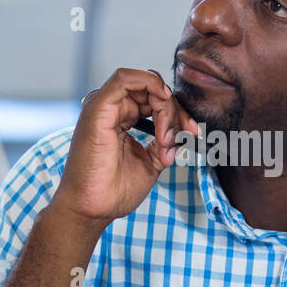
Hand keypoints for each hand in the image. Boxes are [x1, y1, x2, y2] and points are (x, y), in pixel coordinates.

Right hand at [50, 68, 199, 225]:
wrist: (94, 208)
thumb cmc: (114, 190)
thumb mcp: (151, 162)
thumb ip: (165, 141)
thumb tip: (183, 131)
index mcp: (121, 118)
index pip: (154, 100)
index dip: (178, 112)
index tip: (193, 133)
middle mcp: (111, 109)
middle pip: (153, 90)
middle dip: (177, 110)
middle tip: (186, 134)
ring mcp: (103, 106)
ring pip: (145, 85)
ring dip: (166, 106)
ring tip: (166, 138)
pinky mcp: (98, 107)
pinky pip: (125, 79)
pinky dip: (150, 84)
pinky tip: (162, 100)